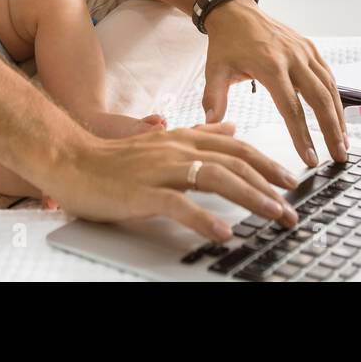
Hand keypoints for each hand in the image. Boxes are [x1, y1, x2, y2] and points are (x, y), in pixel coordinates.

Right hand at [43, 122, 301, 241]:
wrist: (69, 160)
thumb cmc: (113, 158)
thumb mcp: (162, 140)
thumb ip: (198, 134)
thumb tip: (233, 127)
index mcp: (182, 138)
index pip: (235, 146)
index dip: (266, 162)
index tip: (290, 180)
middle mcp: (176, 149)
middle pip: (234, 162)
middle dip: (268, 185)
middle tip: (291, 207)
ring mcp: (160, 170)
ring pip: (216, 178)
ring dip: (250, 198)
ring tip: (273, 215)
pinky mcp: (142, 192)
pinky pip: (179, 205)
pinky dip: (205, 220)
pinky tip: (223, 233)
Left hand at [201, 0, 348, 166]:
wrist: (236, 11)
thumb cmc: (226, 42)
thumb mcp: (214, 70)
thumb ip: (213, 98)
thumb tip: (210, 126)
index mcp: (270, 66)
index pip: (291, 108)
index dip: (302, 136)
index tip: (310, 159)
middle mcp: (293, 58)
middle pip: (320, 99)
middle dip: (332, 130)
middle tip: (340, 156)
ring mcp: (304, 51)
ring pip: (330, 87)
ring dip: (339, 116)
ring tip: (344, 141)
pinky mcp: (310, 47)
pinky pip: (328, 75)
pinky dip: (336, 96)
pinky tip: (339, 115)